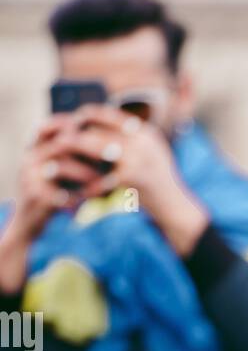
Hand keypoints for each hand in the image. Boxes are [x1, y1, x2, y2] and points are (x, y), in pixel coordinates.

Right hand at [0, 116, 101, 292]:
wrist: (28, 225)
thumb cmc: (50, 194)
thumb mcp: (57, 172)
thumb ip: (72, 156)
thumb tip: (108, 141)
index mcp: (33, 148)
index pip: (53, 126)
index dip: (77, 125)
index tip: (106, 130)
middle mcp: (28, 158)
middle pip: (61, 143)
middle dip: (90, 148)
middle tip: (115, 153)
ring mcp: (30, 177)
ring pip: (63, 166)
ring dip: (88, 172)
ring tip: (107, 180)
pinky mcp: (35, 197)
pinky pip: (63, 193)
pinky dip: (82, 196)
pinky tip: (97, 199)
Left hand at [62, 103, 209, 255]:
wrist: (176, 207)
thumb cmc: (161, 182)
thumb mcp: (151, 153)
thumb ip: (131, 139)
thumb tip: (100, 127)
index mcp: (144, 132)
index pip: (109, 114)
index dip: (87, 115)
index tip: (73, 119)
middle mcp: (141, 141)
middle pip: (99, 129)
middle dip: (75, 134)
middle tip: (58, 139)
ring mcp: (136, 159)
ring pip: (95, 148)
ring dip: (74, 153)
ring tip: (57, 159)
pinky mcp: (130, 179)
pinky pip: (100, 180)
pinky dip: (85, 187)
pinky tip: (73, 190)